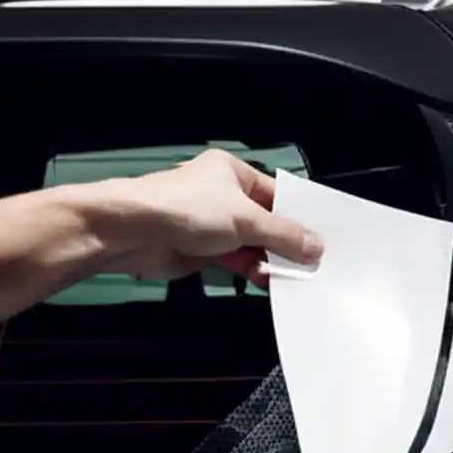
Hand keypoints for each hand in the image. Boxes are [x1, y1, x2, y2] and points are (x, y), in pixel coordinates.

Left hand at [95, 148, 322, 285]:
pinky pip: (234, 261)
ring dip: (267, 260)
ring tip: (287, 275)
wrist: (134, 231)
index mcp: (233, 172)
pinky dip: (249, 270)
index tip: (319, 238)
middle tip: (309, 263)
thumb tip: (314, 246)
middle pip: (264, 222)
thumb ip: (283, 235)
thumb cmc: (185, 208)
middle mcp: (222, 195)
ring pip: (250, 244)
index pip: (276, 194)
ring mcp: (210, 224)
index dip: (298, 216)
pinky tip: (265, 280)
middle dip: (283, 243)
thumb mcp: (246, 219)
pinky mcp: (200, 249)